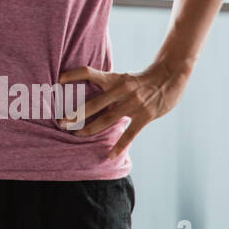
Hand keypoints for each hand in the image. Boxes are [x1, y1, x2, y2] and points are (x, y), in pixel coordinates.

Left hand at [56, 61, 189, 161]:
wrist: (170, 76)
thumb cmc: (142, 79)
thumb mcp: (124, 78)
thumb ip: (109, 89)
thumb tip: (90, 101)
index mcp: (114, 79)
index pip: (90, 72)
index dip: (74, 74)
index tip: (58, 79)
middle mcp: (121, 90)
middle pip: (94, 103)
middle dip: (76, 114)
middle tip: (61, 123)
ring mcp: (133, 103)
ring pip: (107, 119)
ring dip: (91, 129)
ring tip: (77, 136)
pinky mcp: (145, 115)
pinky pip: (130, 133)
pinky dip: (119, 145)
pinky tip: (110, 155)